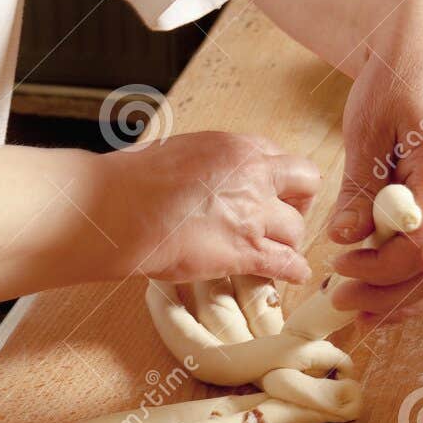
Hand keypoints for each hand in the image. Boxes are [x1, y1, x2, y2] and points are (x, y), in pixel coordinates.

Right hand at [97, 130, 319, 283]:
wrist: (117, 209)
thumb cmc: (133, 181)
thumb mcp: (182, 151)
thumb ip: (210, 163)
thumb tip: (211, 174)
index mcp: (236, 147)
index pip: (283, 159)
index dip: (282, 180)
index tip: (275, 193)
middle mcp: (253, 175)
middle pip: (305, 187)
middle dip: (299, 205)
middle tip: (284, 221)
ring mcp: (251, 214)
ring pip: (296, 229)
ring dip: (289, 242)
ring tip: (278, 252)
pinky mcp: (244, 251)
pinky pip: (287, 263)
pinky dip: (294, 271)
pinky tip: (294, 275)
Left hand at [327, 1, 422, 321]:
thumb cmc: (395, 76)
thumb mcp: (366, 126)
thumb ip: (358, 187)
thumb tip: (344, 239)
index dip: (381, 269)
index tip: (339, 266)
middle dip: (391, 296)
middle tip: (341, 299)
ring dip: (406, 298)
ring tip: (361, 306)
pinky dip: (416, 281)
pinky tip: (382, 286)